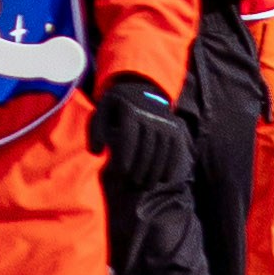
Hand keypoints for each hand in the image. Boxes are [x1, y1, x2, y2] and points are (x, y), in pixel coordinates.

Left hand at [91, 67, 187, 192]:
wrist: (142, 89)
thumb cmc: (117, 107)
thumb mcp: (103, 110)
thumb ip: (96, 130)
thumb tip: (97, 151)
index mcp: (130, 108)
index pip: (128, 140)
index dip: (124, 159)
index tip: (121, 172)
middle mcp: (151, 114)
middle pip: (145, 150)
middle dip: (139, 170)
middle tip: (133, 183)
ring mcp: (166, 121)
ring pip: (160, 154)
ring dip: (153, 173)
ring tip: (145, 185)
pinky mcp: (177, 128)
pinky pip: (174, 152)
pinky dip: (169, 167)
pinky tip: (162, 179)